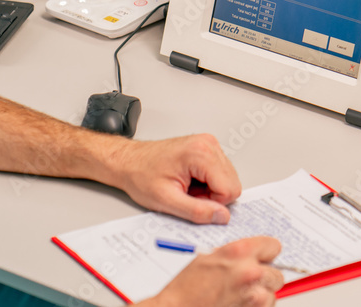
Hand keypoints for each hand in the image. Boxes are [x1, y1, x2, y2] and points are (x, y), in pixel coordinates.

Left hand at [111, 133, 240, 223]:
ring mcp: (209, 144)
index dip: (212, 203)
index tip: (191, 200)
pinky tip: (189, 180)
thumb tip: (222, 217)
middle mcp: (208, 144)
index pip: (230, 189)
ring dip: (209, 189)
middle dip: (211, 196)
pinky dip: (207, 182)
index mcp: (201, 153)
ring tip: (186, 186)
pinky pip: (221, 172)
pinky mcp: (207, 147)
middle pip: (232, 183)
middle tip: (187, 194)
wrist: (129, 161)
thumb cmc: (141, 175)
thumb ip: (197, 211)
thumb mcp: (167, 201)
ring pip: (228, 179)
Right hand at [137, 237, 284, 306]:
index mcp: (239, 253)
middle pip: (277, 273)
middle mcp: (250, 273)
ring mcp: (253, 297)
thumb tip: (251, 253)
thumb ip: (235, 253)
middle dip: (265, 276)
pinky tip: (240, 303)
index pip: (273, 246)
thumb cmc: (186, 287)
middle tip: (251, 278)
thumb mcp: (209, 256)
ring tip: (242, 294)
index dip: (267, 252)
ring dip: (261, 294)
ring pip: (272, 294)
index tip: (264, 256)